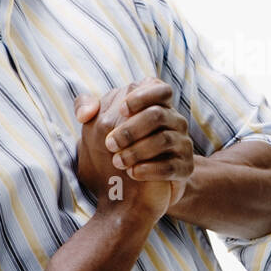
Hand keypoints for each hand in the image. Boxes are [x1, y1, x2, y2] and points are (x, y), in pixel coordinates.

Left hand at [74, 79, 192, 217]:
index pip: (160, 89)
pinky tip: (132, 173)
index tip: (121, 110)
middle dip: (130, 129)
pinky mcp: (185, 167)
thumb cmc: (120, 143)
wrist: (141, 182)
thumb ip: (87, 109)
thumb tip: (84, 114)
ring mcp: (183, 143)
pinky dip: (149, 170)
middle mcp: (175, 120)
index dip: (141, 97)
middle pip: (157, 115)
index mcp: (158, 104)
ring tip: (118, 161)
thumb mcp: (102, 123)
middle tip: (109, 144)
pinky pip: (171, 166)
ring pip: (164, 140)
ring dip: (136, 151)